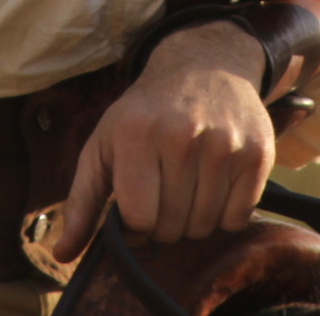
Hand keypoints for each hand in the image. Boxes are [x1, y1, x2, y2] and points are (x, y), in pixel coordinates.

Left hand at [52, 20, 273, 259]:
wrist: (205, 66)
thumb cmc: (144, 114)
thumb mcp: (103, 146)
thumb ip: (81, 202)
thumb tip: (62, 254)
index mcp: (137, 134)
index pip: (139, 219)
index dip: (134, 225)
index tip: (135, 209)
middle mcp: (183, 136)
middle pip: (172, 227)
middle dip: (163, 222)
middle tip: (162, 191)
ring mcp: (225, 144)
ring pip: (205, 227)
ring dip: (192, 219)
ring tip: (186, 184)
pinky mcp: (257, 154)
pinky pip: (238, 218)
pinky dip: (224, 213)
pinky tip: (214, 183)